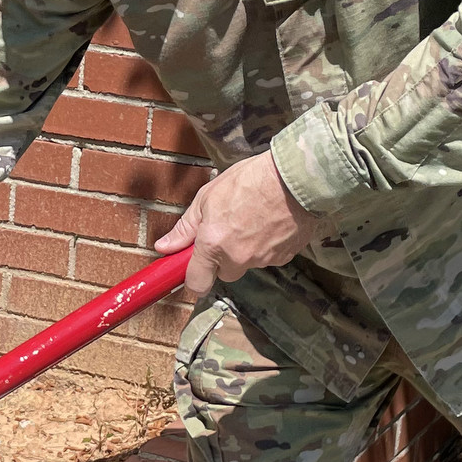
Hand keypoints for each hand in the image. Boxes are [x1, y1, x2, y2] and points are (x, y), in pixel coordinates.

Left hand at [153, 151, 323, 294]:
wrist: (296, 178)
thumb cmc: (251, 180)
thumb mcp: (208, 197)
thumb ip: (185, 228)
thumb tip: (164, 247)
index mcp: (214, 244)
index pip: (197, 283)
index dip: (194, 277)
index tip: (193, 267)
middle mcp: (237, 258)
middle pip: (224, 273)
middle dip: (223, 258)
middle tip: (227, 230)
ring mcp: (263, 260)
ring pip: (248, 264)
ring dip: (247, 249)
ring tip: (253, 218)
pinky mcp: (285, 257)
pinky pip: (269, 257)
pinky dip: (267, 245)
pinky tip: (270, 222)